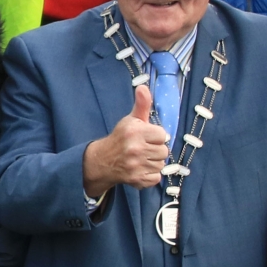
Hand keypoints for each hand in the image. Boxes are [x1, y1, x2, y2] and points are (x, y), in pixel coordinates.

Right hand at [82, 84, 170, 199]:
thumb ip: (142, 104)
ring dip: (153, 162)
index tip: (146, 137)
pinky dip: (150, 175)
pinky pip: (156, 178)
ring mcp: (136, 166)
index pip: (162, 135)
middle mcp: (135, 149)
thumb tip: (143, 87)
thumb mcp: (131, 119)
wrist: (103, 161)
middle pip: (164, 151)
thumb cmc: (121, 138)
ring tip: (142, 158)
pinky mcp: (137, 179)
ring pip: (161, 164)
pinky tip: (141, 169)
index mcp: (135, 132)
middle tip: (144, 148)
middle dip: (155, 149)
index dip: (155, 136)